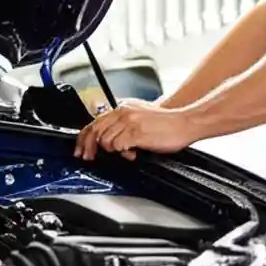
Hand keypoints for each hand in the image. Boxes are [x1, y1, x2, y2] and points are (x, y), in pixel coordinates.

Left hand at [74, 100, 198, 160]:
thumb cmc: (166, 123)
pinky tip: (133, 153)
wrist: (184, 123)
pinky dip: (122, 153)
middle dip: (89, 147)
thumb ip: (124, 122)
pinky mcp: (136, 133)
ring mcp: (129, 122)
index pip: (95, 121)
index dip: (84, 137)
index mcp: (123, 107)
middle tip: (89, 157)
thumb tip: (108, 136)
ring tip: (126, 152)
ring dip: (112, 150)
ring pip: (105, 140)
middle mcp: (124, 112)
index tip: (81, 149)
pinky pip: (118, 146)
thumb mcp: (140, 116)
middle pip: (95, 130)